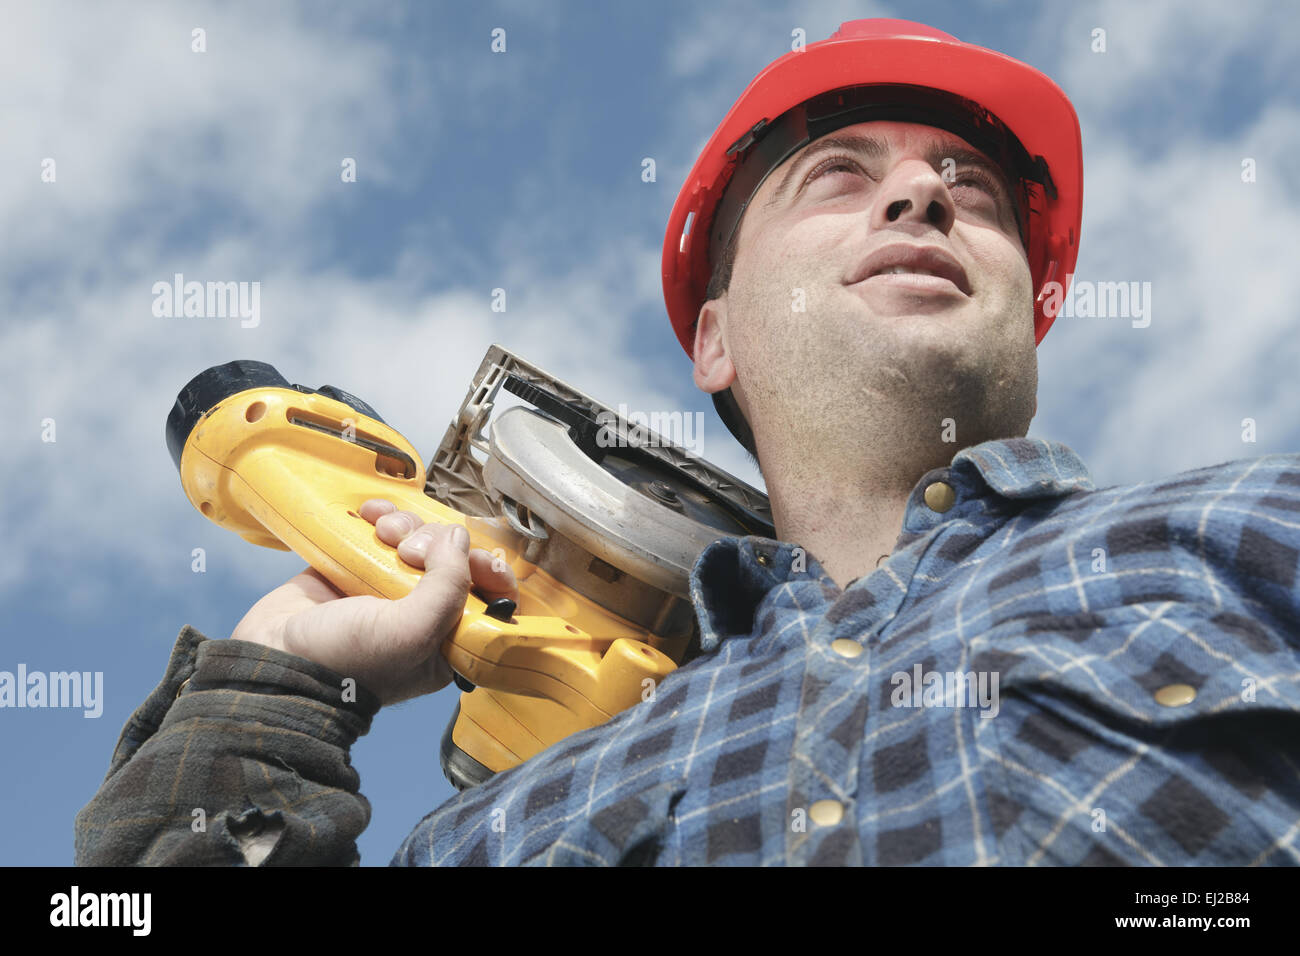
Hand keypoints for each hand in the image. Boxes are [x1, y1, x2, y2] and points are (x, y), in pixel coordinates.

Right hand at [229, 499, 518, 706]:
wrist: (273, 659)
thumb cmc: (346, 661)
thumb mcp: (411, 633)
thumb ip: (448, 587)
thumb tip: (458, 539)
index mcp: (447, 640)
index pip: (490, 598)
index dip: (487, 570)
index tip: (473, 557)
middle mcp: (424, 612)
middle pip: (454, 558)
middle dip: (437, 543)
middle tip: (409, 551)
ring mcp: (389, 588)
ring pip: (419, 539)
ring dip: (407, 525)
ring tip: (383, 531)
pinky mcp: (358, 567)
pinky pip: (383, 531)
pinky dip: (382, 515)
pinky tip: (370, 512)